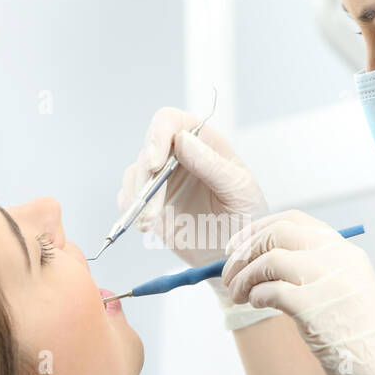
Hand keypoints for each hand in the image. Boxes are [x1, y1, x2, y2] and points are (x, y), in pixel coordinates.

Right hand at [117, 107, 267, 268]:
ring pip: (134, 175)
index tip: (155, 163)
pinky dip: (131, 210)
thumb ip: (213, 165)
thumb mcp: (239, 190)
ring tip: (150, 223)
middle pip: (147, 150)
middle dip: (146, 180)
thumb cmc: (246, 216)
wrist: (236, 252)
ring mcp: (162, 179)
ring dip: (138, 199)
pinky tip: (146, 224)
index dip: (157, 136)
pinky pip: (128, 198)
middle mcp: (178, 155)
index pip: (170, 121)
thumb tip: (182, 139)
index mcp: (203, 142)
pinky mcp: (150, 202)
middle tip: (154, 210)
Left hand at [220, 210, 374, 374]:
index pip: (295, 220)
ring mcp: (330, 283)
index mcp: (347, 255)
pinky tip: (255, 306)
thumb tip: (266, 269)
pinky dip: (255, 294)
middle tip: (228, 272)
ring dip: (243, 275)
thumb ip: (317, 278)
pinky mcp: (318, 311)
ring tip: (237, 295)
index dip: (258, 228)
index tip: (238, 246)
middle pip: (277, 232)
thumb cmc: (368, 351)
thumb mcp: (348, 299)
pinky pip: (272, 289)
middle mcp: (340, 261)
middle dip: (244, 249)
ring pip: (270, 257)